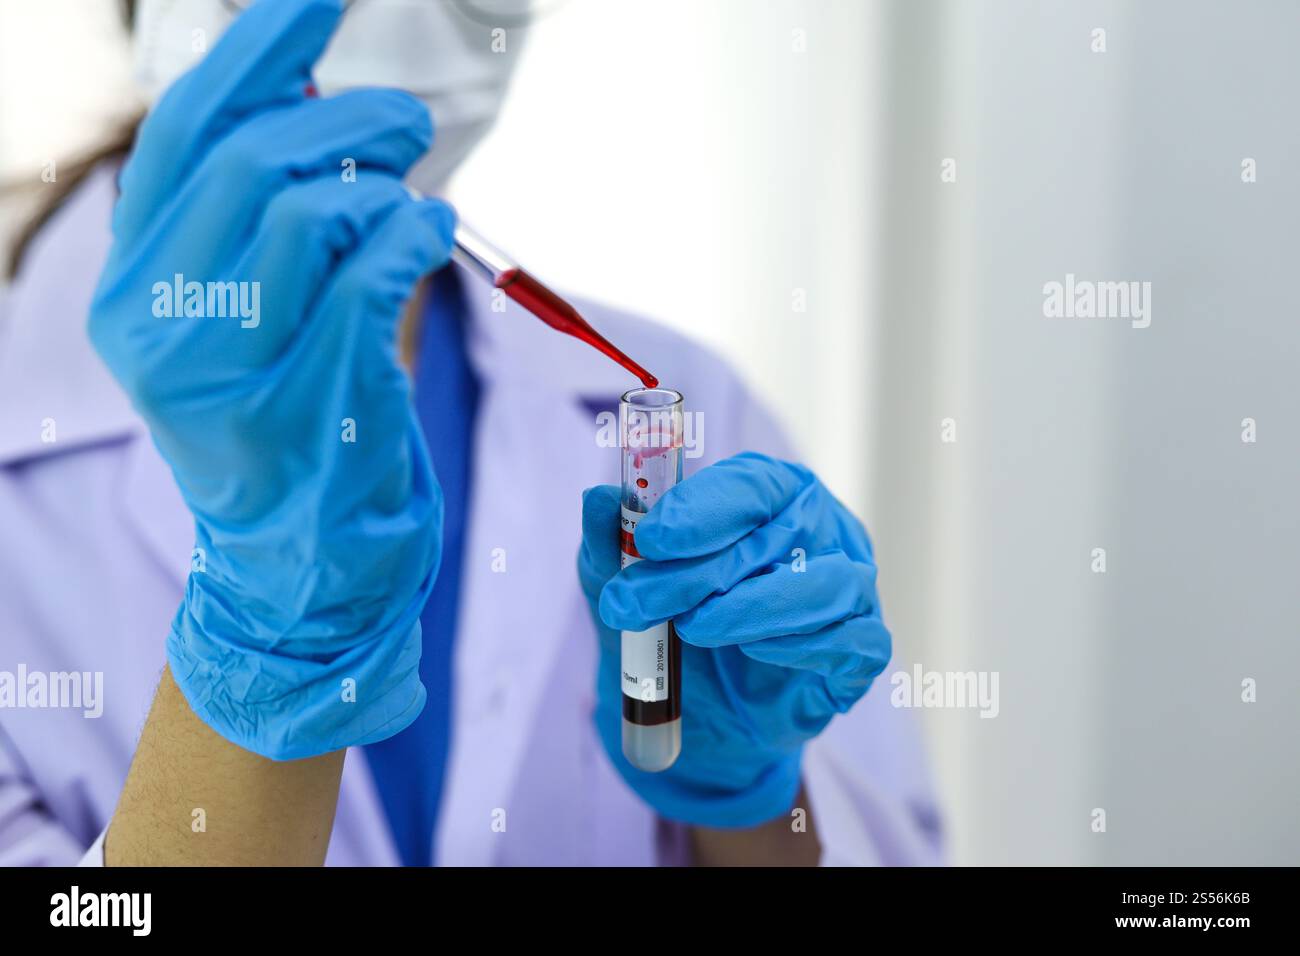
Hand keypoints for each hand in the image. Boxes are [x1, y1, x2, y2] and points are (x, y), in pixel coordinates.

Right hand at [89, 0, 452, 758]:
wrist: (298, 560)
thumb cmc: (286, 420)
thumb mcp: (243, 316)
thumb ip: (257, 214)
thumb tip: (310, 96)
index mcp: (132, 284)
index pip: (183, 133)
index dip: (255, 53)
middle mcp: (155, 321)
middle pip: (253, 160)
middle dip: (348, 119)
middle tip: (408, 120)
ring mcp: (222, 368)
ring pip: (308, 210)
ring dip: (383, 180)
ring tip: (415, 193)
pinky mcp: (299, 402)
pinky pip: (367, 274)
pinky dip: (413, 233)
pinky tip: (432, 230)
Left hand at [579, 452, 890, 827]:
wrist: (703, 711)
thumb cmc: (669, 622)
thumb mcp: (619, 582)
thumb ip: (608, 541)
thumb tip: (597, 499)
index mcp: (771, 494)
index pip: (752, 484)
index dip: (701, 509)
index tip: (649, 539)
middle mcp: (822, 530)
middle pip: (779, 534)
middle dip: (700, 571)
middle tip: (636, 602)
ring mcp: (851, 587)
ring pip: (827, 584)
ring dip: (752, 607)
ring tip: (694, 628)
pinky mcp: (862, 650)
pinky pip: (855, 641)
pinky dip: (804, 645)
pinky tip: (756, 651)